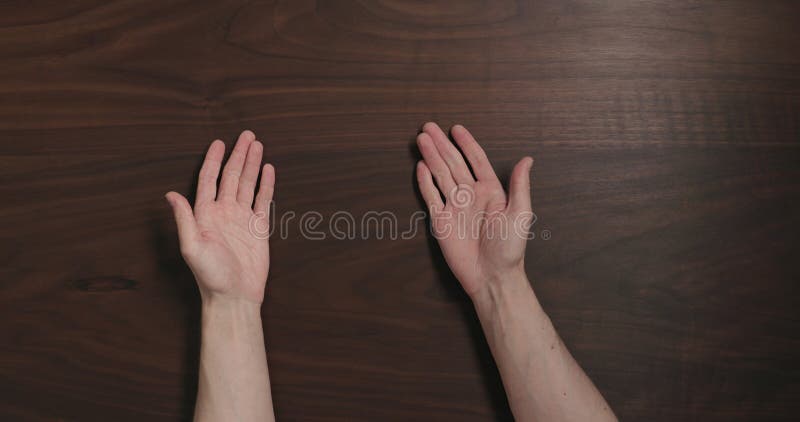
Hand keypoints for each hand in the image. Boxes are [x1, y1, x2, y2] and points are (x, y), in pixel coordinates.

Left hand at [166, 130, 274, 304]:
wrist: (234, 296)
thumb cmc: (210, 276)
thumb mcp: (192, 247)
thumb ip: (184, 219)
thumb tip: (170, 194)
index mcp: (206, 214)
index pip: (209, 180)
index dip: (213, 160)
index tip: (219, 142)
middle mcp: (224, 212)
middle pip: (231, 177)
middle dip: (238, 155)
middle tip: (246, 135)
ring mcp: (242, 219)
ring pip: (247, 184)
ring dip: (252, 165)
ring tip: (257, 145)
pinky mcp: (258, 228)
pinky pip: (263, 201)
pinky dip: (266, 184)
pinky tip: (268, 170)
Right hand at [416, 123, 533, 297]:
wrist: (492, 276)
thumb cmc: (510, 248)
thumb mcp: (520, 214)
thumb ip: (520, 185)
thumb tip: (527, 158)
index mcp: (491, 191)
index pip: (476, 160)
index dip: (467, 144)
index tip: (457, 128)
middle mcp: (471, 196)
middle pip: (453, 163)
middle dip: (441, 144)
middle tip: (429, 127)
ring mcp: (455, 207)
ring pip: (440, 175)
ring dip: (431, 157)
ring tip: (422, 139)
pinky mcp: (441, 222)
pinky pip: (431, 197)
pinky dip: (425, 182)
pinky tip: (420, 167)